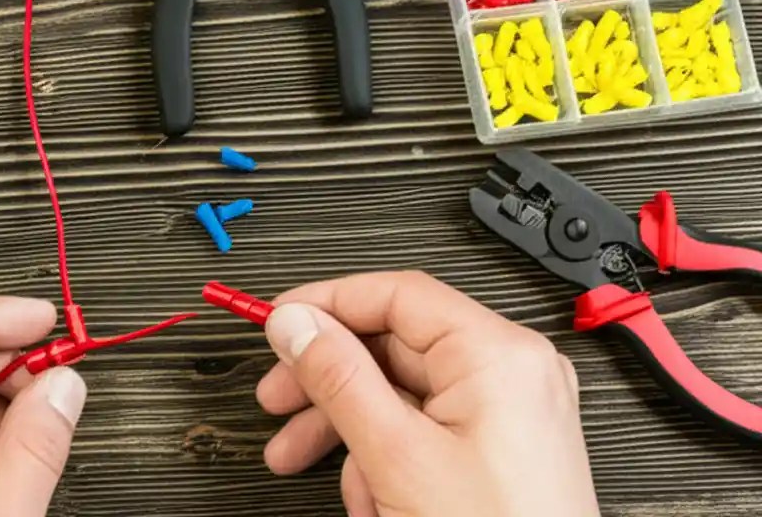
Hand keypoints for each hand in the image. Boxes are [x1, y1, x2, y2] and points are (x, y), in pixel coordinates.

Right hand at [257, 271, 598, 516]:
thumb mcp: (396, 456)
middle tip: (277, 398)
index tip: (278, 324)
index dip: (327, 304)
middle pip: (393, 347)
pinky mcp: (500, 452)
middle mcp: (512, 374)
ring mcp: (509, 414)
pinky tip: (366, 498)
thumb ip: (339, 379)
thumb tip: (297, 323)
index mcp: (499, 355)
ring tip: (299, 458)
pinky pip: (425, 431)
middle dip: (326, 380)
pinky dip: (385, 458)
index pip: (397, 295)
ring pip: (401, 395)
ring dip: (346, 428)